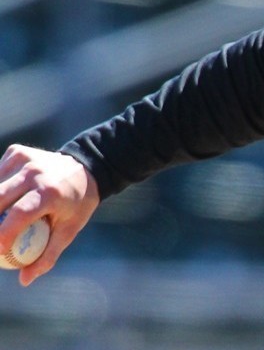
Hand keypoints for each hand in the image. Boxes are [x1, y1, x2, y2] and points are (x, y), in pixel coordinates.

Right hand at [0, 145, 100, 285]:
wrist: (87, 168)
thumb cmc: (77, 204)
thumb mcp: (70, 230)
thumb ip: (48, 255)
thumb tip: (25, 280)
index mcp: (50, 192)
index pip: (19, 215)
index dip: (2, 234)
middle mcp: (35, 173)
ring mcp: (25, 158)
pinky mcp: (17, 152)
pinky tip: (3, 203)